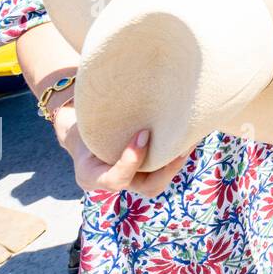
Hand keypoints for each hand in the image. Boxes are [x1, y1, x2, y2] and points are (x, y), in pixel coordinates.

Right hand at [55, 104, 188, 198]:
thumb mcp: (81, 121)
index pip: (115, 180)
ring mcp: (131, 179)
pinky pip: (162, 170)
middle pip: (147, 188)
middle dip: (167, 170)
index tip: (143, 134)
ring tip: (191, 141)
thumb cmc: (81, 120)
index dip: (131, 161)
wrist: (82, 128)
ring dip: (176, 163)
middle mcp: (113, 182)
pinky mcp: (144, 170)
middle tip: (181, 147)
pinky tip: (189, 137)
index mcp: (90, 175)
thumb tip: (104, 85)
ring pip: (159, 182)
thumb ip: (94, 118)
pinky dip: (176, 155)